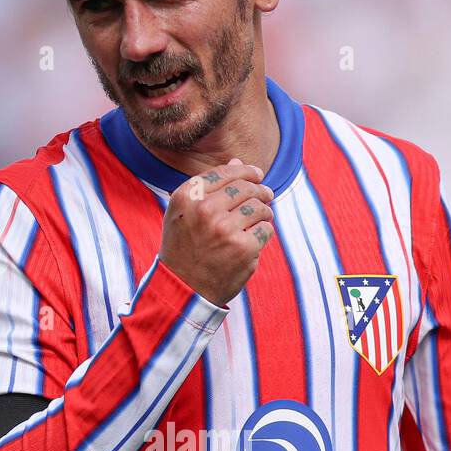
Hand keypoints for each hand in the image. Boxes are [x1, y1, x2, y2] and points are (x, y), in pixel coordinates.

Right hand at [159, 157, 273, 306]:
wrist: (183, 288)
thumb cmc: (184, 248)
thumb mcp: (185, 213)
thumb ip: (209, 187)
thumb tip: (238, 161)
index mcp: (187, 196)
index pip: (225, 172)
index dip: (246, 171)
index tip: (257, 175)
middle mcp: (205, 210)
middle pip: (246, 187)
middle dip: (260, 190)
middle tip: (266, 195)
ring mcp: (225, 229)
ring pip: (259, 207)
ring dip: (265, 211)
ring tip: (261, 218)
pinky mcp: (243, 248)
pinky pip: (266, 229)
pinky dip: (265, 232)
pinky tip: (256, 238)